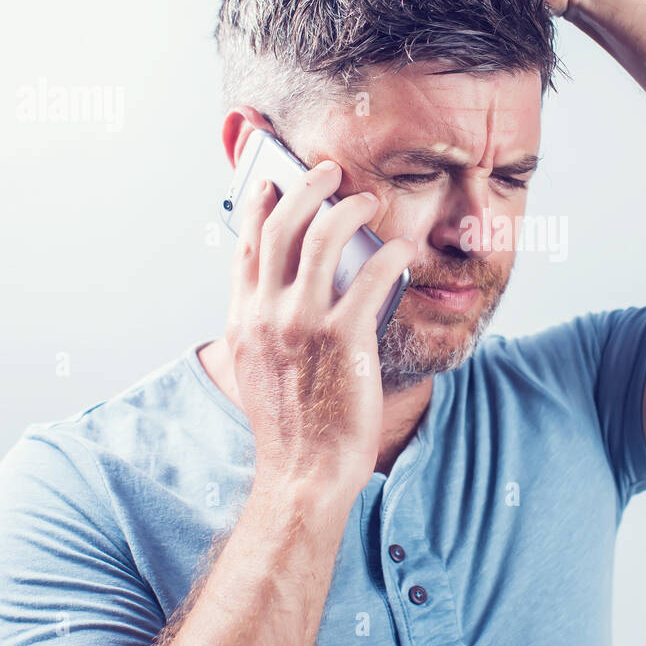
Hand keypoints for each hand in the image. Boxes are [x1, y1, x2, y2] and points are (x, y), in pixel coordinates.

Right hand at [224, 159, 416, 489]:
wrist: (303, 473)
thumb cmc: (290, 426)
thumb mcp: (258, 369)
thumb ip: (262, 327)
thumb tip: (280, 295)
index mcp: (243, 319)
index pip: (246, 244)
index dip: (259, 204)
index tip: (273, 180)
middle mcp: (267, 313)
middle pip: (281, 225)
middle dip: (305, 187)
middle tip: (328, 171)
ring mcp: (303, 324)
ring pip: (322, 239)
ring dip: (348, 208)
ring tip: (368, 200)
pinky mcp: (344, 340)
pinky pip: (370, 277)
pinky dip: (389, 254)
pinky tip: (402, 249)